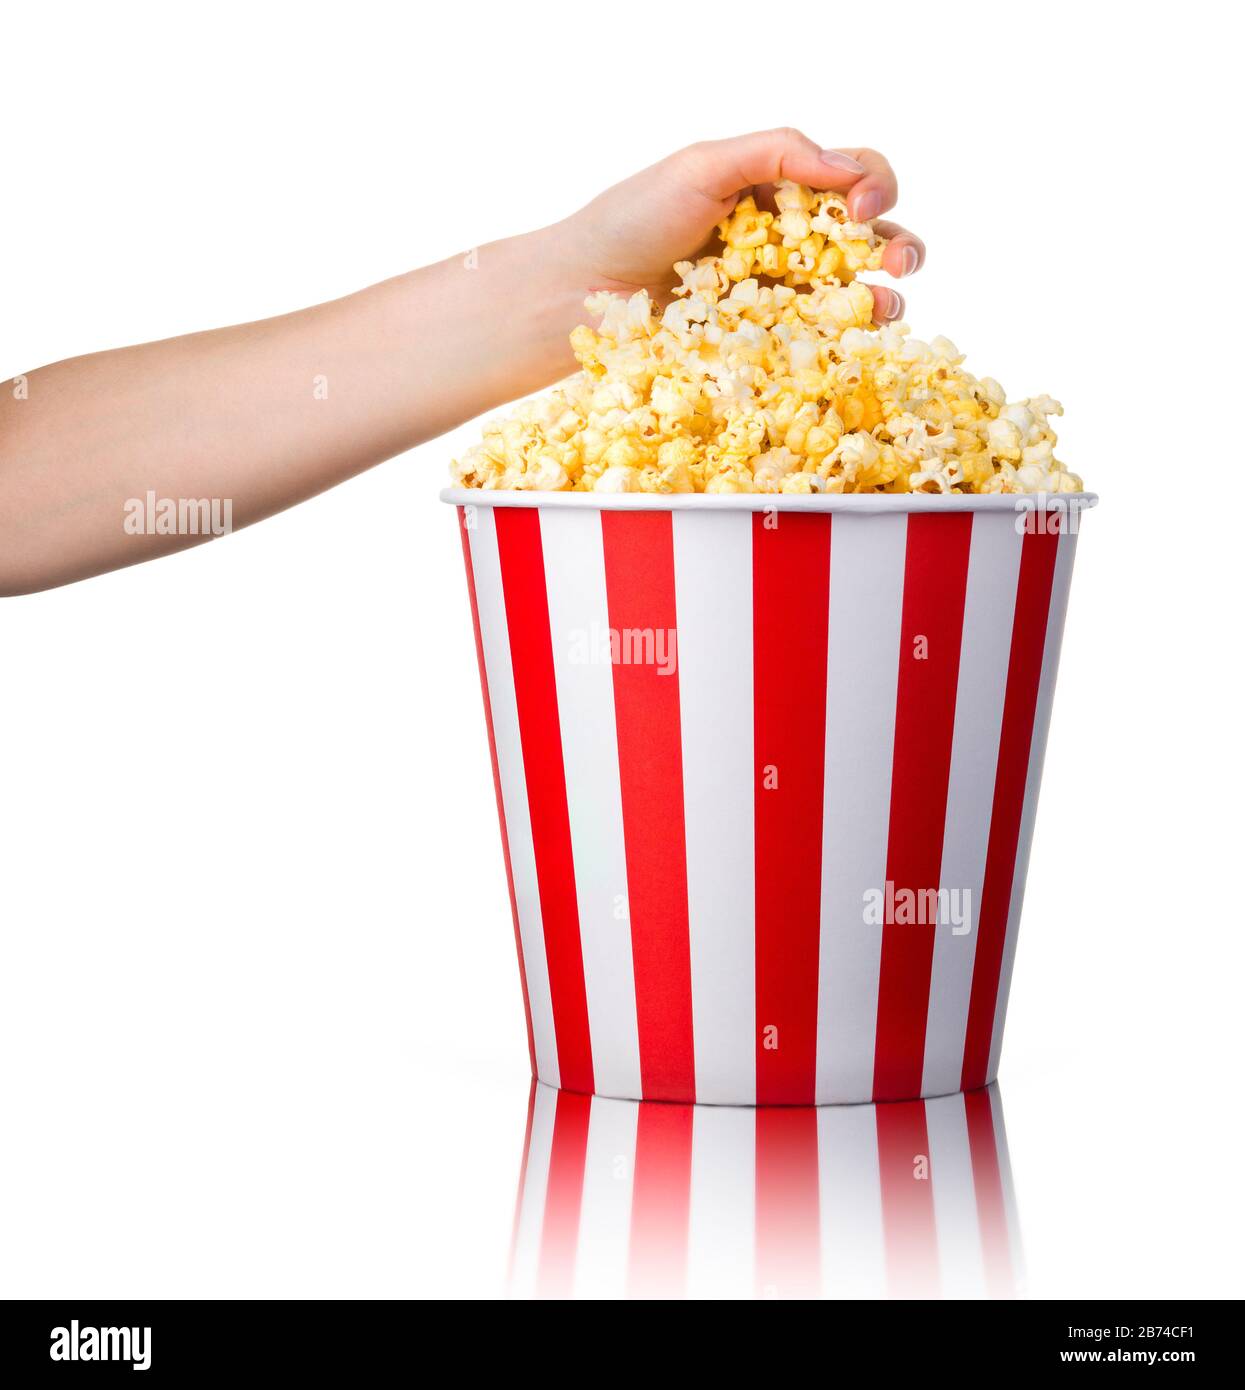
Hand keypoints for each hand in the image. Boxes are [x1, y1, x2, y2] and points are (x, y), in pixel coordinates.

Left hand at [552, 127, 924, 323]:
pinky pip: (820, 335)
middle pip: (870, 233)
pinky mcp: (764, 337)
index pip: (853, 174)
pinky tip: (859, 333)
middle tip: (892, 257)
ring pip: (856, 289)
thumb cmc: (634, 219)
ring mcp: (779, 290)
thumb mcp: (703, 165)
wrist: (585, 290)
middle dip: (897, 242)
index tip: (857, 207)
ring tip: (889, 303)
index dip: (872, 185)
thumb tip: (851, 170)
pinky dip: (849, 334)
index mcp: (779, 184)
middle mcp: (788, 236)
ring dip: (887, 293)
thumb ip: (778, 153)